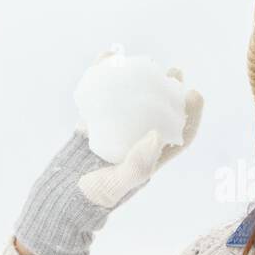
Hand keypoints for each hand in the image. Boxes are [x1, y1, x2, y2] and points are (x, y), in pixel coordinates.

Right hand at [77, 67, 202, 209]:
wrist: (60, 196)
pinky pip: (104, 96)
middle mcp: (136, 142)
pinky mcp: (94, 122)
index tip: (194, 94)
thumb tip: (157, 135)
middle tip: (174, 71)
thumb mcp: (116, 185)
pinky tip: (107, 57)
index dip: (190, 115)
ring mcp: (116, 131)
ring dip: (141, 80)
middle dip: (170, 92)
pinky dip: (106, 77)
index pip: (179, 136)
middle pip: (160, 113)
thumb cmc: (92, 196)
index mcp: (151, 158)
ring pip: (134, 101)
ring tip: (145, 61)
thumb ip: (137, 164)